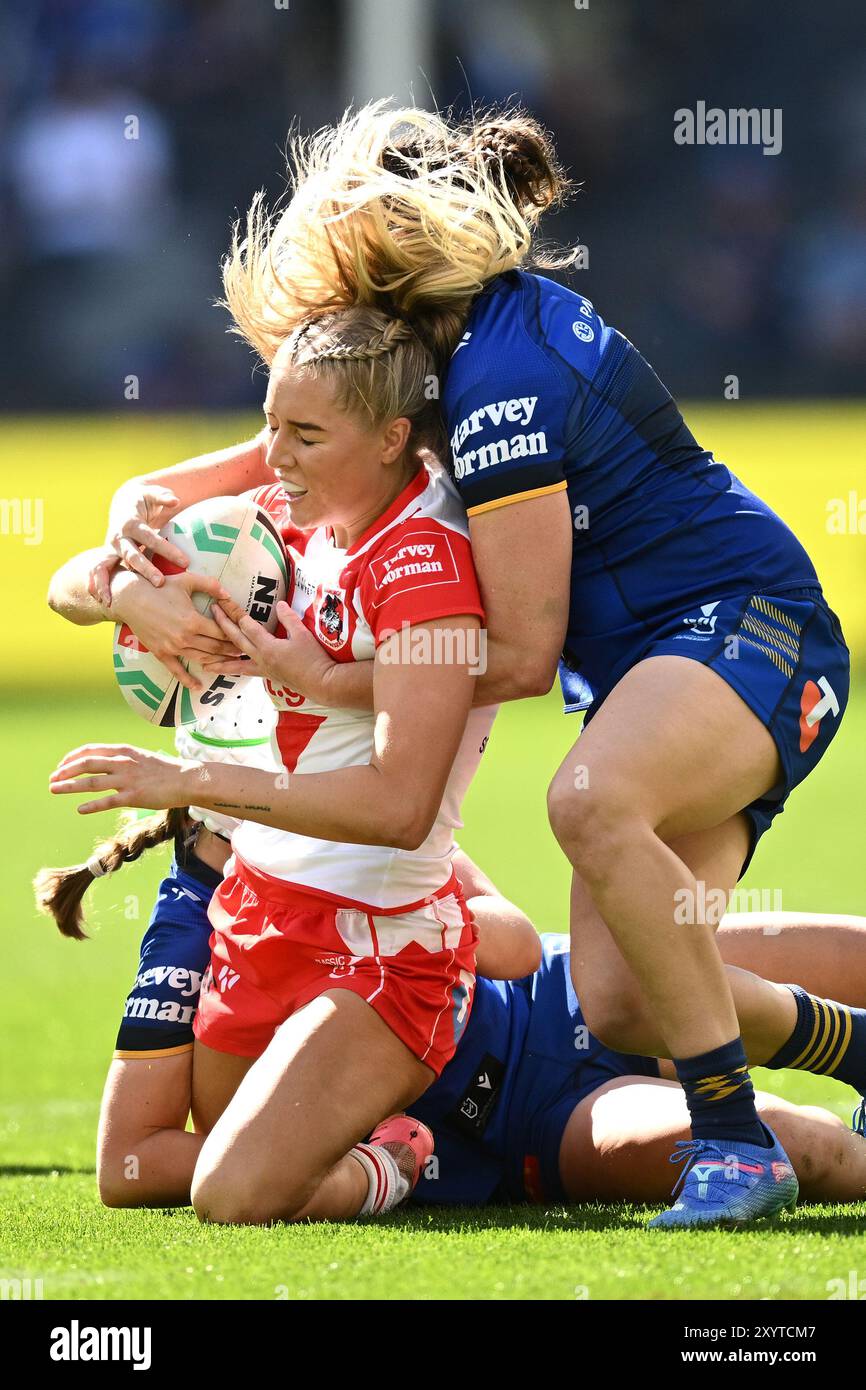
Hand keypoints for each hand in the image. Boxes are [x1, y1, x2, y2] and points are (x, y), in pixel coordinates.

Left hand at [49, 744, 192, 814]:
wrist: (187, 779)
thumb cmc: (165, 770)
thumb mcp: (140, 757)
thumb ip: (122, 759)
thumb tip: (104, 763)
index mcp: (123, 751)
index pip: (90, 750)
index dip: (71, 758)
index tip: (61, 766)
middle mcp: (123, 763)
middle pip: (86, 764)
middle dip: (64, 771)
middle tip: (52, 779)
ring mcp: (127, 780)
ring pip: (91, 783)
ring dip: (69, 786)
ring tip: (55, 790)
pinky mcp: (133, 796)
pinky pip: (107, 802)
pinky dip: (91, 805)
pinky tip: (80, 809)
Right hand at [102, 483, 188, 594]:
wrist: (122, 504)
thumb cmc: (142, 500)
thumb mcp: (152, 494)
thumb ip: (163, 496)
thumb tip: (175, 500)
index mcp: (131, 523)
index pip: (151, 538)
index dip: (167, 549)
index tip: (185, 562)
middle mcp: (118, 537)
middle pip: (132, 555)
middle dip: (145, 569)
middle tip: (160, 583)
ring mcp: (110, 548)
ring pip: (108, 566)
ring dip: (110, 583)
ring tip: (112, 601)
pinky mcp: (108, 557)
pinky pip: (99, 572)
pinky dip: (98, 586)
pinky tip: (104, 602)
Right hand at [112, 570, 241, 690]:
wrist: (130, 598)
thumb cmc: (159, 586)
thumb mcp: (187, 580)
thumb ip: (210, 585)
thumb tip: (228, 595)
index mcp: (193, 621)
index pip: (221, 632)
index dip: (234, 635)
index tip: (243, 637)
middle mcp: (185, 638)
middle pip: (215, 648)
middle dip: (230, 650)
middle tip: (243, 652)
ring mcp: (173, 648)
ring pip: (201, 659)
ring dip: (217, 663)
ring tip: (229, 663)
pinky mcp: (161, 653)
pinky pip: (177, 671)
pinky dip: (188, 680)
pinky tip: (198, 687)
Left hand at [205, 598, 335, 698]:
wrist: (321, 682)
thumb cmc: (314, 658)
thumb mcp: (303, 634)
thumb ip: (289, 619)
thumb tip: (279, 604)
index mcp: (268, 646)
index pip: (247, 625)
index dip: (234, 612)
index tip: (222, 602)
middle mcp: (261, 658)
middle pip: (236, 640)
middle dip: (222, 626)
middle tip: (210, 613)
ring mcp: (263, 669)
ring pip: (236, 664)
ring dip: (219, 662)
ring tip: (203, 663)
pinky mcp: (268, 676)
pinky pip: (246, 672)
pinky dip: (235, 671)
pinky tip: (228, 671)